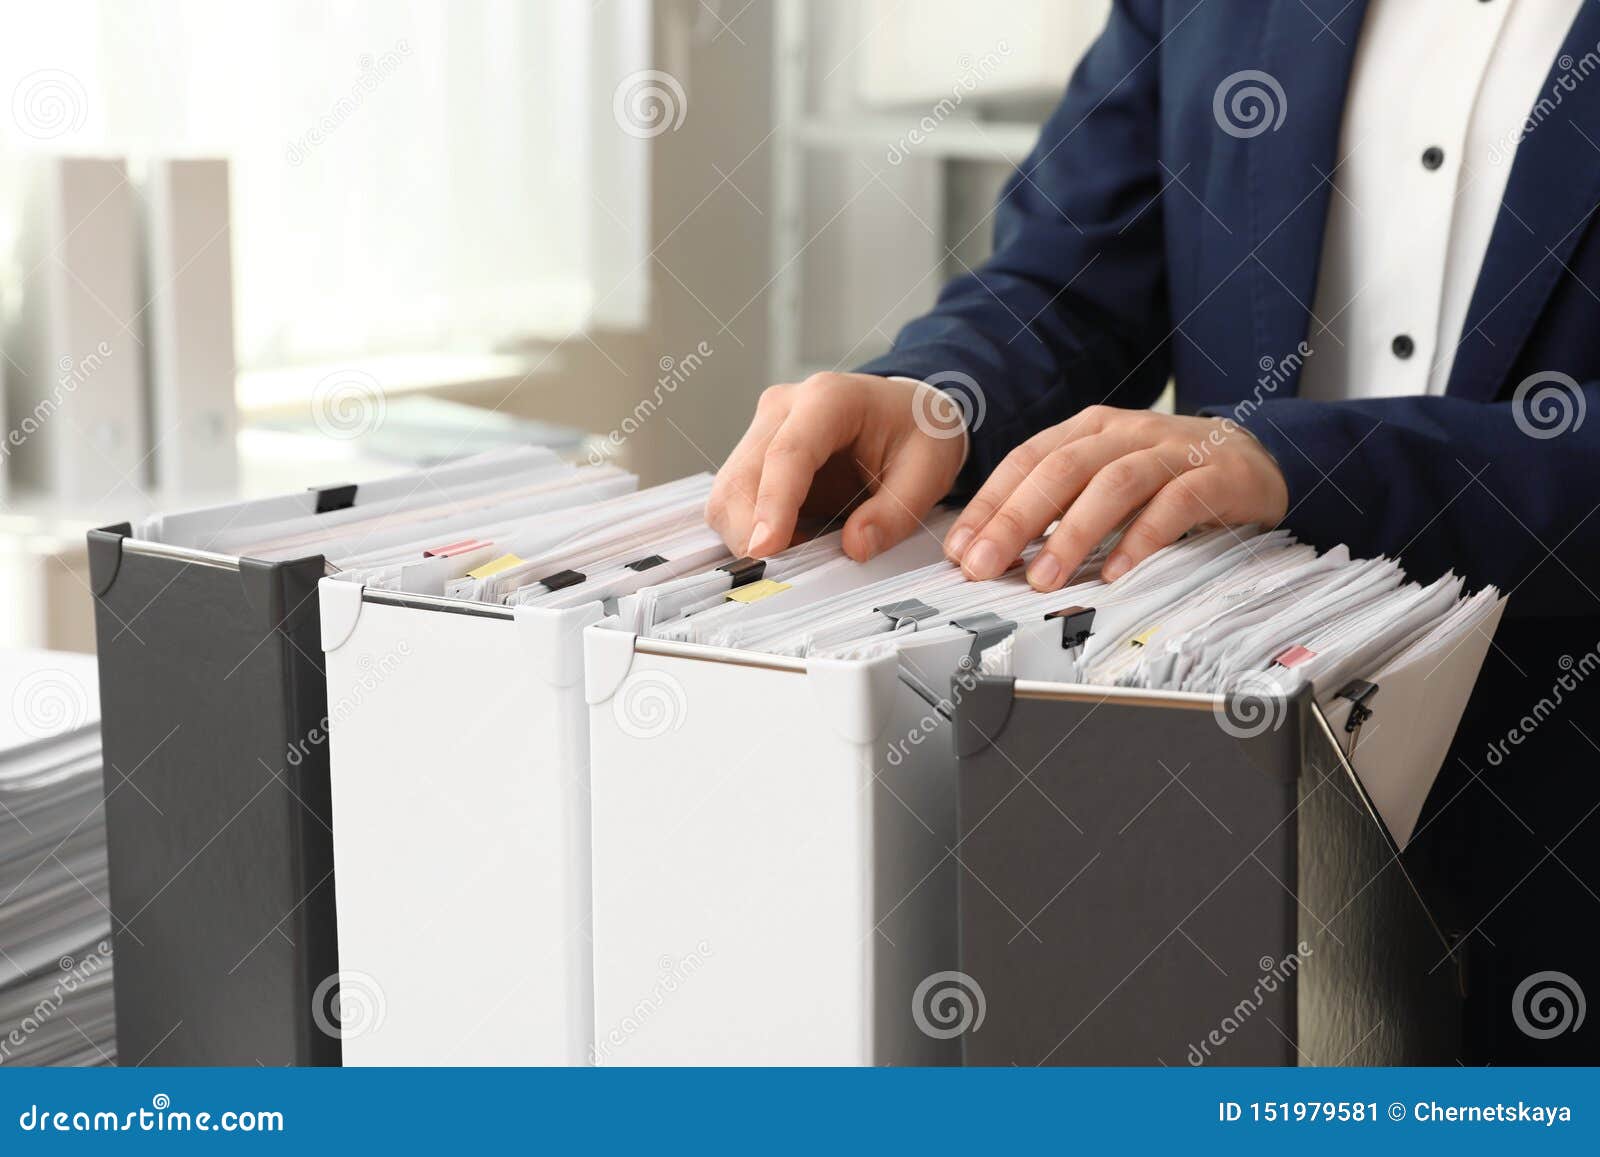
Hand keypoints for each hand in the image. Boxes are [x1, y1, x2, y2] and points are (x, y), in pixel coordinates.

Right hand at [707, 373, 968, 560]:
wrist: (906, 413)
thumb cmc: (917, 434)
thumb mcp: (928, 472)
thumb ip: (894, 514)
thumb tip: (855, 549)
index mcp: (828, 399)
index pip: (787, 454)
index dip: (772, 505)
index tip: (766, 549)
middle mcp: (783, 408)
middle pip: (741, 477)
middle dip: (750, 532)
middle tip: (783, 572)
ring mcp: (763, 430)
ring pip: (727, 492)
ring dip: (747, 535)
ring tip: (796, 553)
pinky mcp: (755, 456)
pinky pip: (734, 501)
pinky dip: (751, 531)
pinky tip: (789, 540)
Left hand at [945, 406, 1287, 588]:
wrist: (1256, 460)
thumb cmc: (1167, 477)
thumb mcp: (1106, 478)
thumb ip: (1058, 504)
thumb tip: (992, 550)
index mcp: (1089, 430)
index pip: (1026, 460)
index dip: (988, 503)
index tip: (959, 548)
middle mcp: (1125, 433)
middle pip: (1060, 469)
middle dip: (1015, 520)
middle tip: (985, 565)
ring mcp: (1171, 451)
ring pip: (1112, 484)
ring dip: (1072, 534)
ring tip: (1044, 579)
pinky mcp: (1215, 476)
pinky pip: (1173, 505)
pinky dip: (1140, 540)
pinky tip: (1115, 573)